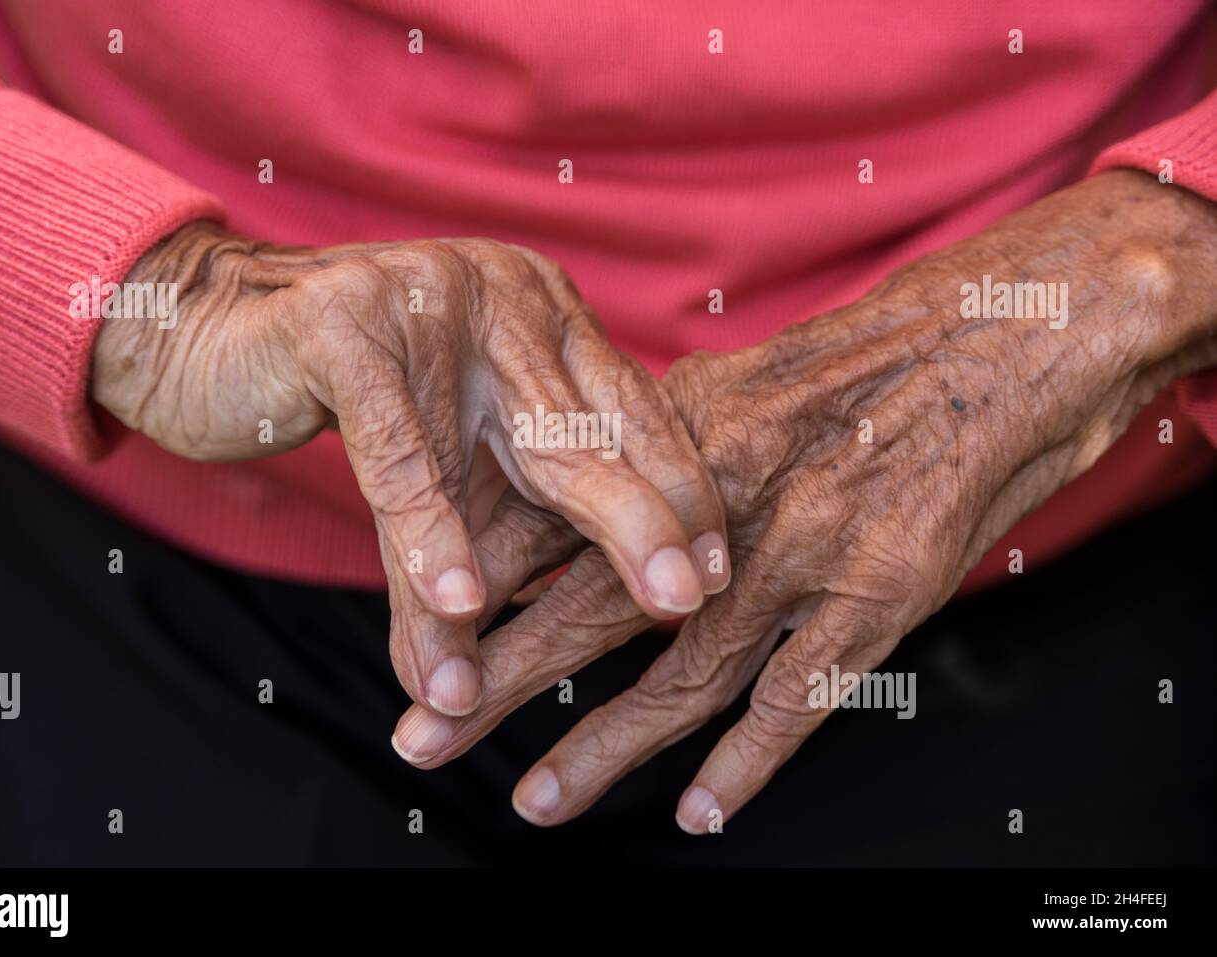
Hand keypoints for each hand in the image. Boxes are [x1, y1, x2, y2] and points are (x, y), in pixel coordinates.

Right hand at [92, 225, 727, 715]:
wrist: (206, 328)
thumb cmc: (347, 392)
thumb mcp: (448, 450)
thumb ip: (495, 521)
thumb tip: (536, 642)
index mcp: (549, 319)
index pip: (638, 412)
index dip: (680, 492)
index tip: (714, 573)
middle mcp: (507, 301)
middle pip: (590, 431)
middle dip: (639, 527)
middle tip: (686, 603)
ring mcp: (430, 306)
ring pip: (491, 452)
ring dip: (516, 569)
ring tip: (546, 653)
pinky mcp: (343, 328)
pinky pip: (396, 449)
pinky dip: (425, 533)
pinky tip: (453, 605)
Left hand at [390, 170, 1216, 827]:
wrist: (995, 340)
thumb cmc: (861, 363)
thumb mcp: (738, 385)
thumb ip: (657, 449)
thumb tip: (574, 494)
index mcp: (678, 440)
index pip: (551, 525)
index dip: (473, 589)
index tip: (413, 634)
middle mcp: (726, 505)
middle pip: (587, 612)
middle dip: (497, 680)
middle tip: (422, 736)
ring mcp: (800, 557)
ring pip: (680, 676)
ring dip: (602, 747)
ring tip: (536, 801)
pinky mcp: (876, 599)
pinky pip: (798, 703)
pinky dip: (747, 767)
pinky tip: (701, 815)